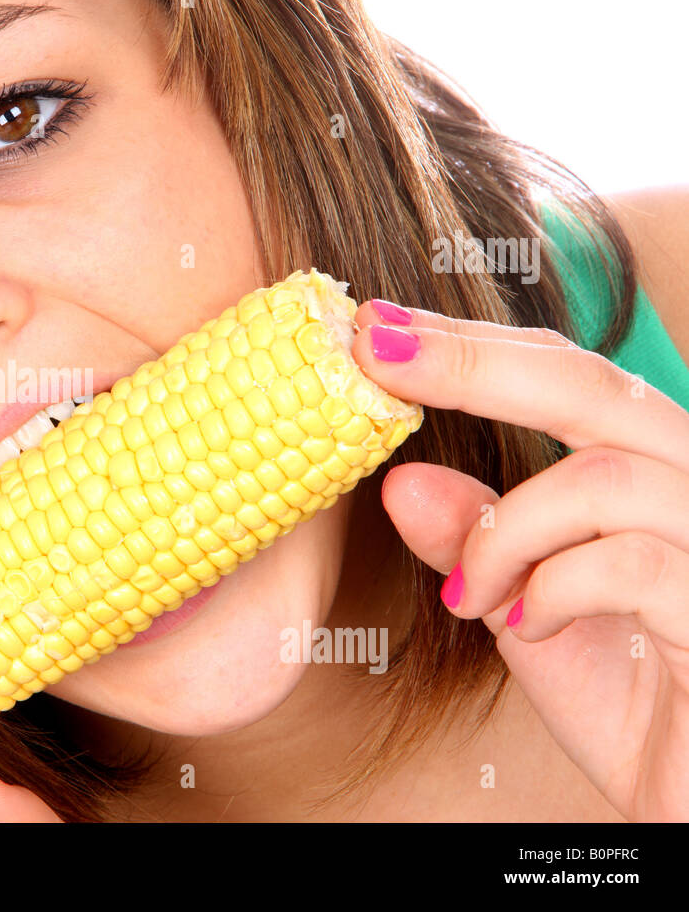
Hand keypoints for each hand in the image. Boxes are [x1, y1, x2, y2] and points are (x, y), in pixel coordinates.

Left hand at [354, 299, 688, 820]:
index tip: (375, 328)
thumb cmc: (636, 701)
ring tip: (467, 594)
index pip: (571, 376)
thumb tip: (400, 479)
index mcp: (657, 474)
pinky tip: (520, 625)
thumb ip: (477, 543)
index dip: (474, 346)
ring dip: (505, 531)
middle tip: (374, 349)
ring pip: (604, 477)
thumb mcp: (527, 613)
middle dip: (471, 363)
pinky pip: (631, 562)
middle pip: (595, 387)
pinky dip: (549, 588)